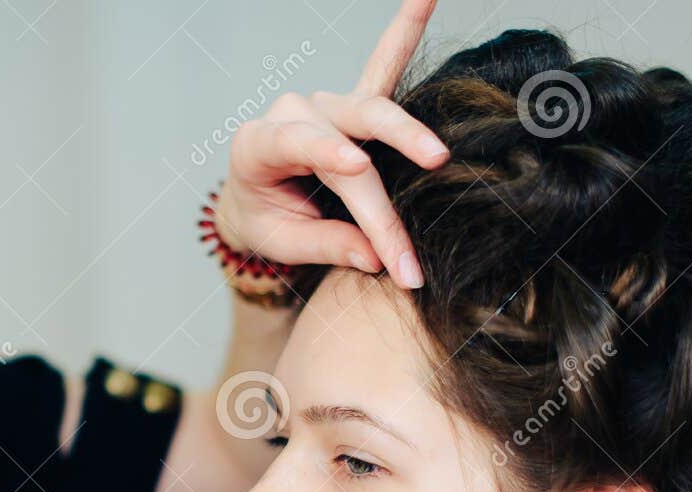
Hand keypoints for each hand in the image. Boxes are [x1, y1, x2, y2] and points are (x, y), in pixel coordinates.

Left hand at [215, 0, 447, 287]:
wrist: (254, 200)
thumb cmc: (264, 219)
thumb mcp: (279, 241)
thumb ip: (323, 246)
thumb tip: (374, 259)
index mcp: (258, 143)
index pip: (302, 149)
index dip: (332, 161)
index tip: (362, 181)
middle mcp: (295, 113)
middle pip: (348, 133)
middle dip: (384, 176)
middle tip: (417, 201)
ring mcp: (327, 106)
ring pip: (372, 110)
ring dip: (407, 133)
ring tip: (437, 155)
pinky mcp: (355, 107)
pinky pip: (383, 66)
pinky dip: (404, 32)